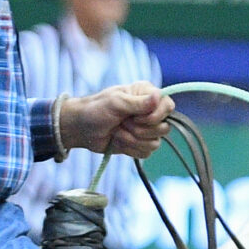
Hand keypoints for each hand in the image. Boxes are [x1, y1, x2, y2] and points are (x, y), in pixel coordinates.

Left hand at [60, 83, 174, 159]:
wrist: (81, 129)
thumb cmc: (95, 110)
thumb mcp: (116, 103)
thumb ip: (138, 103)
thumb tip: (158, 97)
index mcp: (146, 95)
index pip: (168, 106)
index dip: (155, 116)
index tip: (137, 117)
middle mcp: (149, 111)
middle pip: (163, 128)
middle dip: (140, 130)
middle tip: (122, 123)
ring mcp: (145, 129)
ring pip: (155, 143)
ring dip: (132, 140)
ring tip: (117, 132)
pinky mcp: (139, 144)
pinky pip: (146, 153)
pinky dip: (130, 149)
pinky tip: (118, 141)